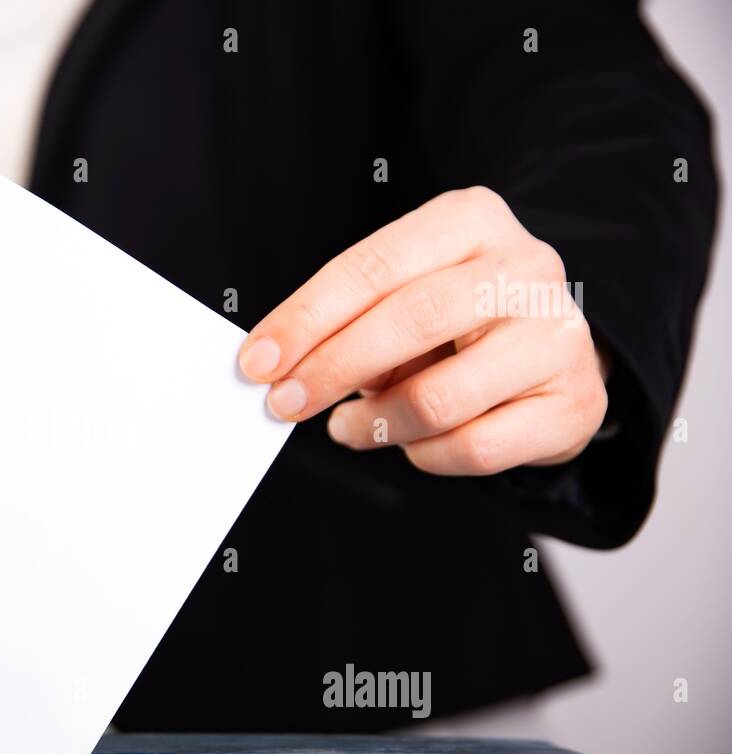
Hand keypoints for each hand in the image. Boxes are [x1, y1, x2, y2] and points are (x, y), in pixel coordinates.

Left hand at [238, 187, 608, 474]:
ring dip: (376, 424)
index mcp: (470, 220)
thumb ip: (345, 322)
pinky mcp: (574, 403)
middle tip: (283, 402)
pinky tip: (412, 444)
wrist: (550, 355)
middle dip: (331, 368)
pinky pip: (473, 447)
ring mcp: (558, 335)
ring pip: (438, 397)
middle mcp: (524, 267)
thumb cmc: (454, 323)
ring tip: (349, 427)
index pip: (372, 267)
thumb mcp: (400, 299)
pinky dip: (425, 455)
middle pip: (408, 321)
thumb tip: (275, 366)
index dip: (305, 318)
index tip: (257, 360)